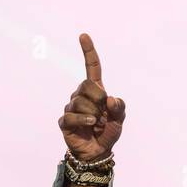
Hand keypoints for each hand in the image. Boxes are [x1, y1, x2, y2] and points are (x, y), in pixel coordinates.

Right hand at [58, 33, 125, 161]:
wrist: (98, 151)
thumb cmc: (108, 131)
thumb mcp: (120, 119)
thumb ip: (120, 107)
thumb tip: (110, 98)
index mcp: (96, 91)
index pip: (92, 68)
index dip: (88, 52)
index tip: (83, 36)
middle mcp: (81, 95)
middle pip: (86, 85)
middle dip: (98, 98)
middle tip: (103, 113)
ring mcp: (71, 107)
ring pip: (80, 101)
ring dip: (94, 114)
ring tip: (97, 123)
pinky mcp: (65, 121)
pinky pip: (72, 115)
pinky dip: (84, 120)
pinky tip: (91, 124)